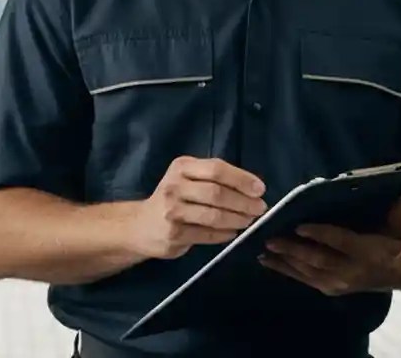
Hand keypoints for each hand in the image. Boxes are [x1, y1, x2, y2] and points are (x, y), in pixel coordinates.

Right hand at [128, 156, 267, 259]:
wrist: (140, 225)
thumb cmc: (173, 198)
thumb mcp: (187, 179)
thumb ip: (213, 179)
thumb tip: (252, 189)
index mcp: (182, 167)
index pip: (217, 169)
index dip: (242, 179)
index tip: (260, 189)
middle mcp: (175, 186)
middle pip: (217, 193)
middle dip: (243, 202)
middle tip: (259, 209)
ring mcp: (173, 211)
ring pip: (214, 215)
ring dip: (237, 219)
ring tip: (249, 221)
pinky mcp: (174, 234)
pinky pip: (207, 234)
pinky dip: (224, 234)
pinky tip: (232, 233)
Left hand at [259, 196, 400, 295]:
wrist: (394, 270)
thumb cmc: (392, 240)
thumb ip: (400, 216)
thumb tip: (399, 200)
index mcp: (368, 253)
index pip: (342, 243)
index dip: (321, 235)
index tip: (300, 226)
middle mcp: (350, 271)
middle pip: (318, 260)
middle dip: (293, 249)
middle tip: (271, 239)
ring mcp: (338, 283)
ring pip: (307, 272)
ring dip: (284, 260)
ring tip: (263, 249)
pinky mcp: (327, 289)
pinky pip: (303, 279)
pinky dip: (284, 270)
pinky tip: (267, 261)